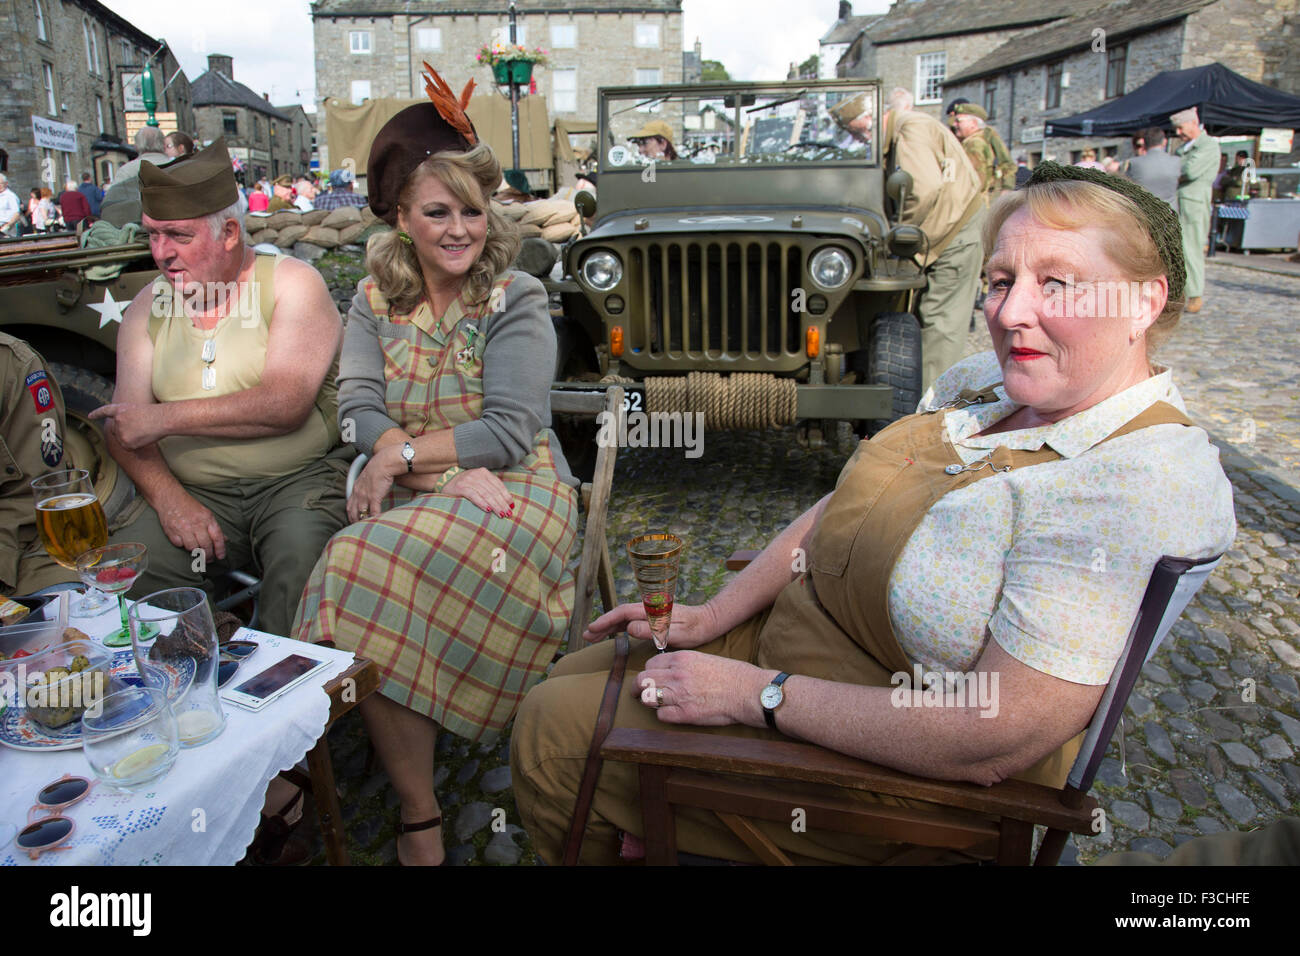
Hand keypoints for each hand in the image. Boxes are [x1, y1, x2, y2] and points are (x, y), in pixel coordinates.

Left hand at [90, 403, 166, 448]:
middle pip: (116, 431)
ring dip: (132, 439)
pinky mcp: (125, 442)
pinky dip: (136, 446)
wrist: (161, 419)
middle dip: (125, 432)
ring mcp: (120, 431)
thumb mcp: (137, 411)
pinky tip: (144, 438)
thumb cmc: (156, 415)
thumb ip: (126, 418)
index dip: (97, 414)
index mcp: (120, 410)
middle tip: (140, 429)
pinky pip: (128, 447)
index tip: (90, 416)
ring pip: (122, 440)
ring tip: (144, 432)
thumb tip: (124, 430)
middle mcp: (117, 420)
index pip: (105, 411)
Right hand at [156, 490, 225, 561]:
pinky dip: (182, 545)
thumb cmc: (189, 506)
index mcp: (207, 518)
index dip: (220, 549)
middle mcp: (196, 524)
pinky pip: (179, 545)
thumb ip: (214, 527)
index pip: (217, 537)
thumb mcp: (206, 513)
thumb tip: (225, 540)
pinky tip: (184, 541)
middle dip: (208, 555)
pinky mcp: (171, 531)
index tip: (221, 556)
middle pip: (205, 545)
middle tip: (209, 559)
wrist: (169, 497)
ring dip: (195, 551)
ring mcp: (183, 528)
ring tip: (197, 551)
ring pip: (192, 548)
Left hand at [347, 455, 394, 522]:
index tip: (352, 519)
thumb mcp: (367, 477)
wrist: (383, 463)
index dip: (350, 514)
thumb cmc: (378, 468)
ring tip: (365, 528)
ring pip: (361, 513)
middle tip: (356, 528)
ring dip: (363, 522)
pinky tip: (375, 523)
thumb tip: (370, 490)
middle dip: (354, 521)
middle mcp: (358, 493)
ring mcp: (365, 496)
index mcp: (355, 488)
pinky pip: (373, 511)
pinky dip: (374, 518)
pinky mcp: (374, 497)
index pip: (349, 505)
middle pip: (353, 511)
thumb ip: (366, 485)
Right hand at [442, 467, 515, 517]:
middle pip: (494, 491)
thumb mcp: (479, 483)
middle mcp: (477, 474)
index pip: (499, 485)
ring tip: (501, 514)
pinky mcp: (461, 487)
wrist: (445, 481)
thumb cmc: (466, 485)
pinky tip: (488, 510)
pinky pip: (474, 496)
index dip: (506, 496)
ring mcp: (469, 480)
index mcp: (484, 472)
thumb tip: (507, 502)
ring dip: (495, 505)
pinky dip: (482, 503)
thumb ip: (490, 489)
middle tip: (508, 513)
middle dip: (502, 503)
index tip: (512, 506)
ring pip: (486, 494)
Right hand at [582, 601, 718, 648]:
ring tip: (593, 636)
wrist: (708, 621)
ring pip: (624, 618)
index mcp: (652, 610)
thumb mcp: (675, 633)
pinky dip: (619, 628)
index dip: (606, 621)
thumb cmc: (695, 630)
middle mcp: (648, 608)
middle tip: (586, 635)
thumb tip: (628, 628)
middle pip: (620, 614)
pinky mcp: (653, 618)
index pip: (623, 613)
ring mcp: (650, 612)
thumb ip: (652, 630)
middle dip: (602, 624)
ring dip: (608, 626)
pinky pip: (631, 621)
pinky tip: (612, 634)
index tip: (593, 629)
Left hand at [636, 652, 770, 726]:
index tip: (651, 678)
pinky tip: (673, 713)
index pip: (650, 664)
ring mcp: (680, 695)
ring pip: (647, 697)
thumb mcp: (703, 659)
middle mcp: (677, 675)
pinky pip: (661, 716)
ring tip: (655, 704)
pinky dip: (664, 715)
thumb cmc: (731, 674)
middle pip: (642, 680)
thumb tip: (668, 671)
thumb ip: (683, 664)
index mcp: (681, 659)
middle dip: (638, 687)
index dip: (648, 672)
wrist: (748, 691)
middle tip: (638, 693)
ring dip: (649, 701)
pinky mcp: (685, 714)